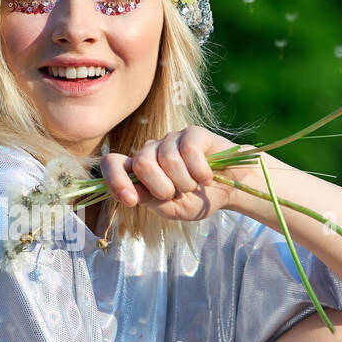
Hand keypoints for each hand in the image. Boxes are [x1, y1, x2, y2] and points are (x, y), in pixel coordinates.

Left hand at [100, 127, 255, 222]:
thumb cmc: (197, 199)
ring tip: (195, 186)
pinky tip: (207, 177)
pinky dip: (200, 172)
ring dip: (185, 183)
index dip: (115, 180)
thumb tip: (131, 192)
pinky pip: (190, 151)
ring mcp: (171, 139)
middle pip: (142, 164)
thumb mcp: (172, 209)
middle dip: (163, 188)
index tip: (130, 200)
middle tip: (178, 194)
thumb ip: (150, 200)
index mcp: (139, 170)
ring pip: (168, 160)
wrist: (230, 190)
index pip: (112, 164)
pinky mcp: (193, 133)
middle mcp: (151, 150)